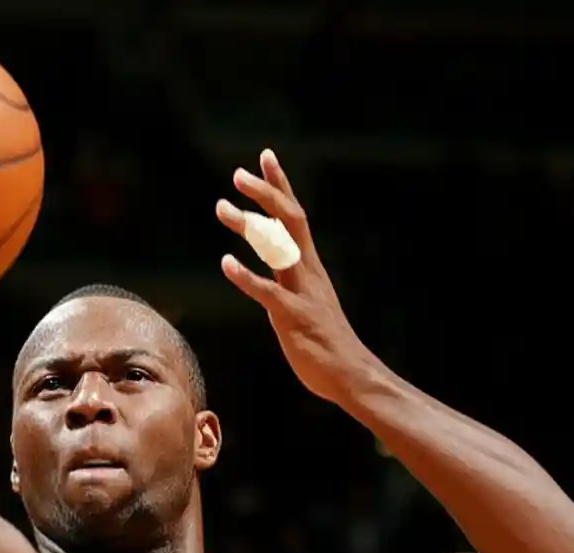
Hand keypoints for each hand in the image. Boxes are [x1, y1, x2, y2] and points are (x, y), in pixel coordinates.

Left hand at [215, 149, 374, 401]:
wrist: (351, 374)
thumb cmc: (326, 342)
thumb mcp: (307, 300)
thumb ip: (290, 278)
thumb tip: (274, 262)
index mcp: (310, 266)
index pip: (295, 215)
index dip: (280, 185)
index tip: (266, 157)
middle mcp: (307, 272)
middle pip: (289, 220)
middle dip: (266, 193)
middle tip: (237, 174)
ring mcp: (301, 293)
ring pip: (276, 249)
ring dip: (249, 226)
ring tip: (222, 207)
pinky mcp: (292, 317)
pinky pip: (268, 292)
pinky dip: (246, 276)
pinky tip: (226, 263)